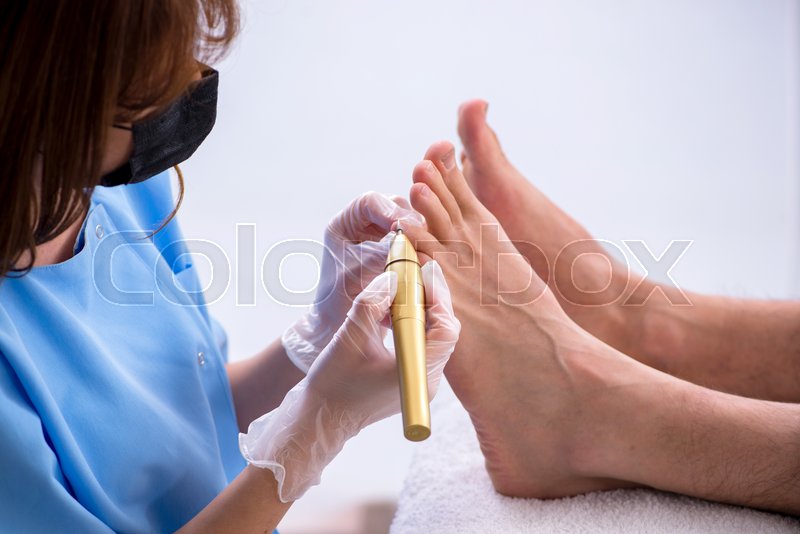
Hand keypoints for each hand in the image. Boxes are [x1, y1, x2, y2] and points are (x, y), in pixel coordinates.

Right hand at [241, 261, 458, 501]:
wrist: (321, 418)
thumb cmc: (332, 384)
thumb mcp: (350, 337)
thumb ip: (372, 303)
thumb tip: (393, 278)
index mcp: (416, 374)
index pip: (445, 328)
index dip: (437, 297)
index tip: (423, 273)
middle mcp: (426, 381)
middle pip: (442, 330)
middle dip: (428, 299)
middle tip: (414, 274)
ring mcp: (419, 382)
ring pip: (431, 336)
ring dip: (417, 310)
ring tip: (398, 289)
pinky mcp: (409, 380)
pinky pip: (418, 345)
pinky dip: (408, 324)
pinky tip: (388, 311)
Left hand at [282, 192, 424, 372]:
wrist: (340, 329)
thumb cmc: (340, 304)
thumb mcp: (358, 276)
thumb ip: (382, 255)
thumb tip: (411, 241)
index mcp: (344, 224)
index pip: (370, 202)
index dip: (389, 210)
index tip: (402, 227)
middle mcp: (364, 226)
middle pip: (395, 207)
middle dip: (411, 223)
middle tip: (422, 241)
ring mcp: (382, 237)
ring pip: (410, 223)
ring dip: (421, 237)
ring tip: (427, 256)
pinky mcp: (398, 252)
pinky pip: (418, 243)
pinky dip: (425, 251)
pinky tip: (429, 265)